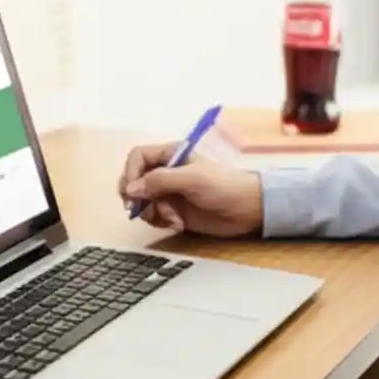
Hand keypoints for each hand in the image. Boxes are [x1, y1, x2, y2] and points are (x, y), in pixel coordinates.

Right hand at [118, 143, 263, 237]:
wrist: (247, 209)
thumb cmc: (223, 186)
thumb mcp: (191, 179)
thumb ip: (159, 181)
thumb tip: (130, 189)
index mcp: (170, 155)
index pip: (138, 157)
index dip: (130, 173)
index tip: (131, 192)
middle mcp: (166, 172)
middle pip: (134, 180)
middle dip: (134, 196)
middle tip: (136, 210)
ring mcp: (169, 192)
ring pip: (142, 201)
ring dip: (151, 212)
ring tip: (171, 218)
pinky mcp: (173, 211)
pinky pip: (153, 216)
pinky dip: (161, 221)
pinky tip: (178, 224)